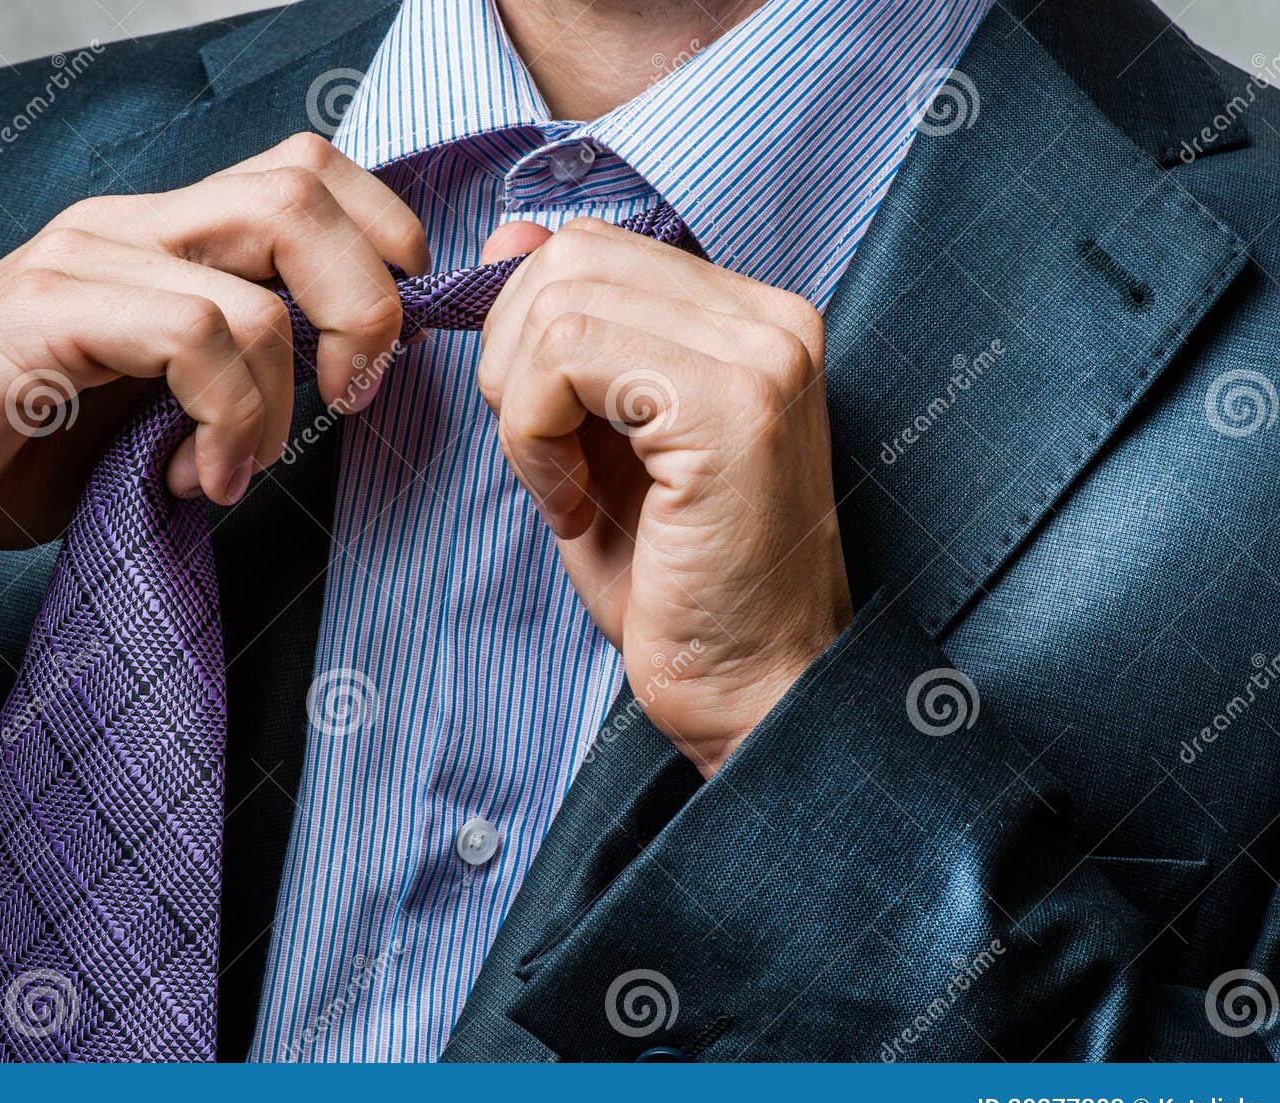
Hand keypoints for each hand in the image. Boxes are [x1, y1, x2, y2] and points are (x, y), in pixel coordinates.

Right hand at [0, 134, 427, 615]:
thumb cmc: (4, 451)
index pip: (308, 179)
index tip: (373, 361)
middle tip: (348, 401)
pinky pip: (192, 332)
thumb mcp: (148, 412)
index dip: (380, 249)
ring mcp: (81, 261)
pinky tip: (198, 477)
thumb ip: (230, 382)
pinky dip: (228, 417)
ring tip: (236, 472)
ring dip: (283, 395)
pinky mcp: (42, 315)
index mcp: (161, 239)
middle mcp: (127, 228)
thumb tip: (328, 389)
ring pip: (257, 272)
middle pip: (304, 190)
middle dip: (367, 305)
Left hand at [478, 217, 851, 774]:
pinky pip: (567, 358)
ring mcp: (760, 356)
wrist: (752, 692)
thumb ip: (561, 339)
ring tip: (566, 488)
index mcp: (750, 321)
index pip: (595, 247)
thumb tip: (507, 233)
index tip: (542, 428)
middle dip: (513, 358)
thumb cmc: (676, 587)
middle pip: (571, 257)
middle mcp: (772, 319)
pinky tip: (574, 506)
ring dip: (523, 405)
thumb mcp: (597, 443)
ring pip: (561, 300)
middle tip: (543, 456)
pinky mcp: (731, 406)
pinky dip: (535, 434)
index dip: (528, 330)